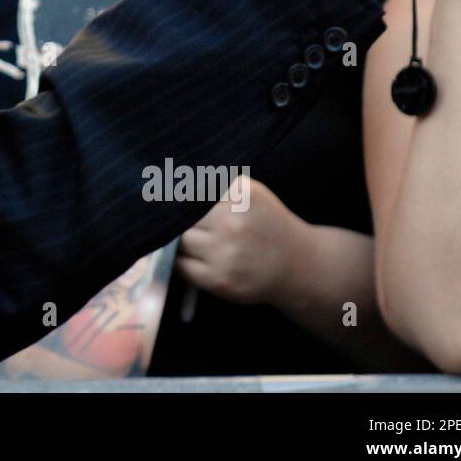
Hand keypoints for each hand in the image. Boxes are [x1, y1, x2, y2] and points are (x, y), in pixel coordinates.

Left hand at [176, 176, 296, 304]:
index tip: (163, 190)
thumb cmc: (264, 222)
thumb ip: (215, 183)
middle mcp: (233, 224)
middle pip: (182, 215)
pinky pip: (181, 265)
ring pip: (179, 240)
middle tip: (173, 216)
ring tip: (185, 235)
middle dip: (176, 217)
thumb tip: (167, 180)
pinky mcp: (219, 280)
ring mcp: (226, 254)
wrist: (296, 264)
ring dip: (177, 238)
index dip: (176, 192)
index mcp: (241, 195)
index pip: (192, 189)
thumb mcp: (249, 193)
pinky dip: (178, 259)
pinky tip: (188, 254)